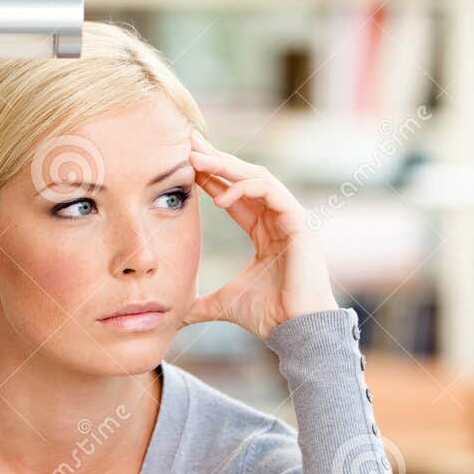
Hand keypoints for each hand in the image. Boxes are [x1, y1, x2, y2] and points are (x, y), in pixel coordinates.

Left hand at [181, 129, 337, 339]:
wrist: (294, 330)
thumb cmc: (268, 315)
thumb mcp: (222, 304)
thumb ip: (199, 305)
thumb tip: (174, 316)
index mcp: (264, 231)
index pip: (234, 195)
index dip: (210, 178)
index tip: (184, 164)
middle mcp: (278, 219)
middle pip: (244, 177)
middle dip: (215, 160)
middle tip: (188, 143)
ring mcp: (291, 218)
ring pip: (258, 177)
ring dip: (226, 166)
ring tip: (196, 161)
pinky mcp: (299, 222)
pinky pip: (271, 191)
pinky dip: (246, 188)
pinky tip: (220, 198)